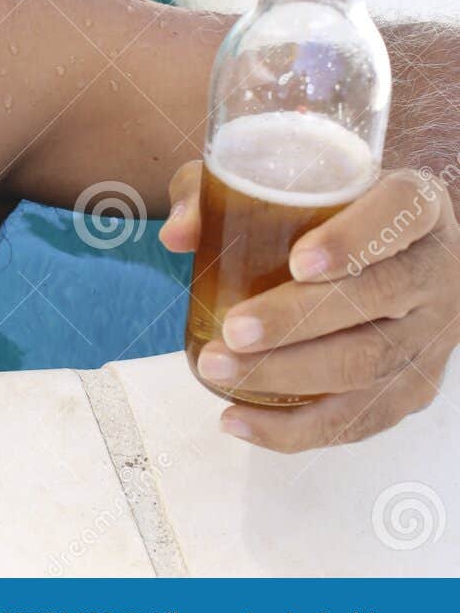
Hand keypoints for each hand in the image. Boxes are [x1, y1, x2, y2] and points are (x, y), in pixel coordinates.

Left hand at [161, 161, 459, 450]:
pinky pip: (363, 418)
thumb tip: (177, 234)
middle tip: (232, 330)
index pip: (400, 212)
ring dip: (289, 375)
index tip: (297, 261)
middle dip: (299, 320)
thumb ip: (220, 194)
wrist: (387, 254)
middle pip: (379, 297)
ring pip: (372, 363)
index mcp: (416, 205)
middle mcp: (436, 267)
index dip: (353, 239)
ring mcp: (434, 333)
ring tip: (218, 370)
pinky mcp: (417, 385)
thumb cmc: (324, 212)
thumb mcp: (278, 184)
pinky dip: (297, 428)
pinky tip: (238, 420)